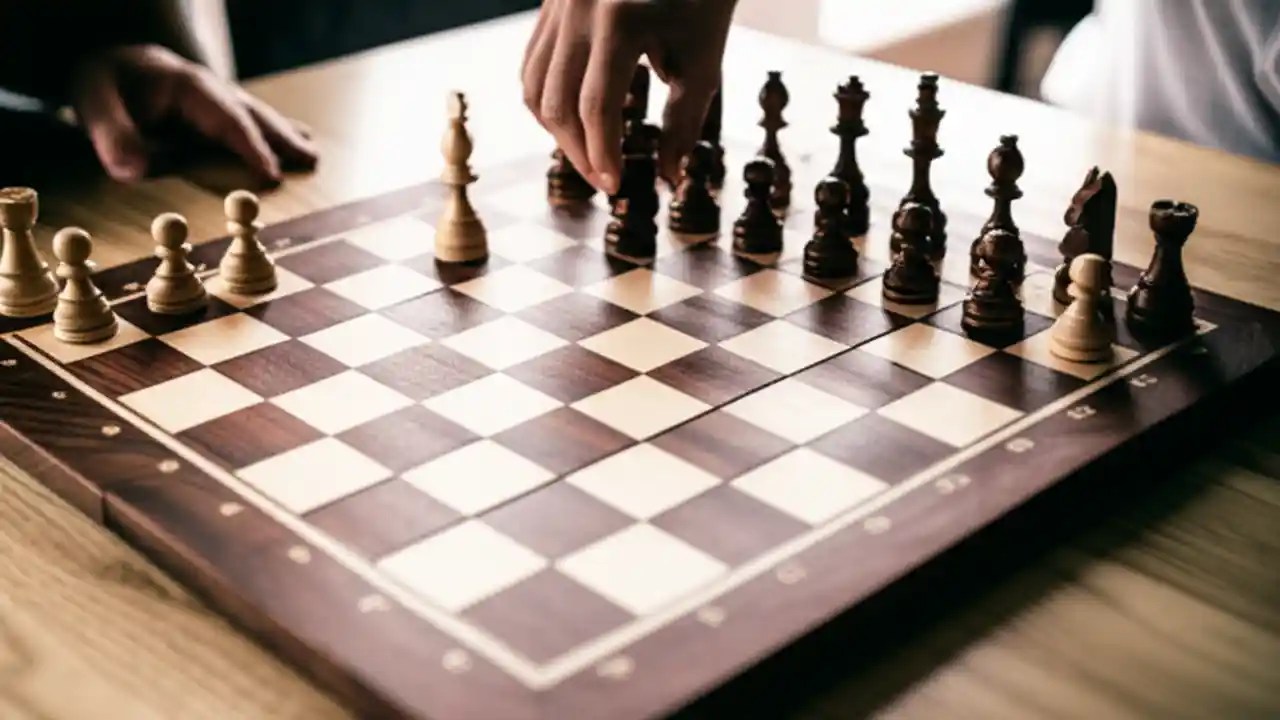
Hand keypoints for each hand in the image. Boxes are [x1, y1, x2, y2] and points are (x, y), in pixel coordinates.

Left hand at [68, 44, 317, 183]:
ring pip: (256, 118)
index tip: (271, 175)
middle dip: (281, 138)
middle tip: (310, 159)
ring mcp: (216, 101)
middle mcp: (210, 92)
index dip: (250, 147)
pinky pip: (249, 124)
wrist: (111, 64)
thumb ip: (112, 135)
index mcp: (187, 87)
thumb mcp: (93, 100)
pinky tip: (294, 140)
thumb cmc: (104, 82)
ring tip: (311, 154)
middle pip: (252, 115)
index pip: (226, 119)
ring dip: (285, 136)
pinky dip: (273, 135)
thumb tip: (132, 171)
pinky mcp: (214, 113)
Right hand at [522, 0, 736, 193]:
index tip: (616, 185)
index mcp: (620, 21)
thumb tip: (667, 178)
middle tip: (604, 178)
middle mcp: (579, 8)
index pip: (595, 108)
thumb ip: (684, 123)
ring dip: (557, 130)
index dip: (602, 154)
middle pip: (556, 103)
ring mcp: (558, 2)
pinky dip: (548, 97)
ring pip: (534, 85)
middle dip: (578, 151)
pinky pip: (533, 61)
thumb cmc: (703, 0)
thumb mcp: (704, 61)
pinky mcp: (551, 2)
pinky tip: (574, 119)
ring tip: (589, 153)